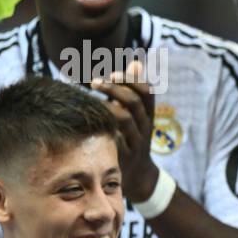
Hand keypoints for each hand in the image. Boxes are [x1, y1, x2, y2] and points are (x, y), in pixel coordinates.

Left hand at [91, 59, 158, 202]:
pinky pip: (112, 138)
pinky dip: (100, 126)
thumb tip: (135, 62)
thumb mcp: (138, 115)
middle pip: (134, 102)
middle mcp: (145, 128)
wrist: (139, 176)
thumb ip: (134, 89)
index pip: (147, 91)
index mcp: (149, 115)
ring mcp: (135, 143)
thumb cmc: (132, 138)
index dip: (130, 79)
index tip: (112, 74)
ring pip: (124, 118)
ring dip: (105, 105)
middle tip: (94, 82)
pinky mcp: (122, 156)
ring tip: (89, 99)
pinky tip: (88, 120)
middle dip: (114, 88)